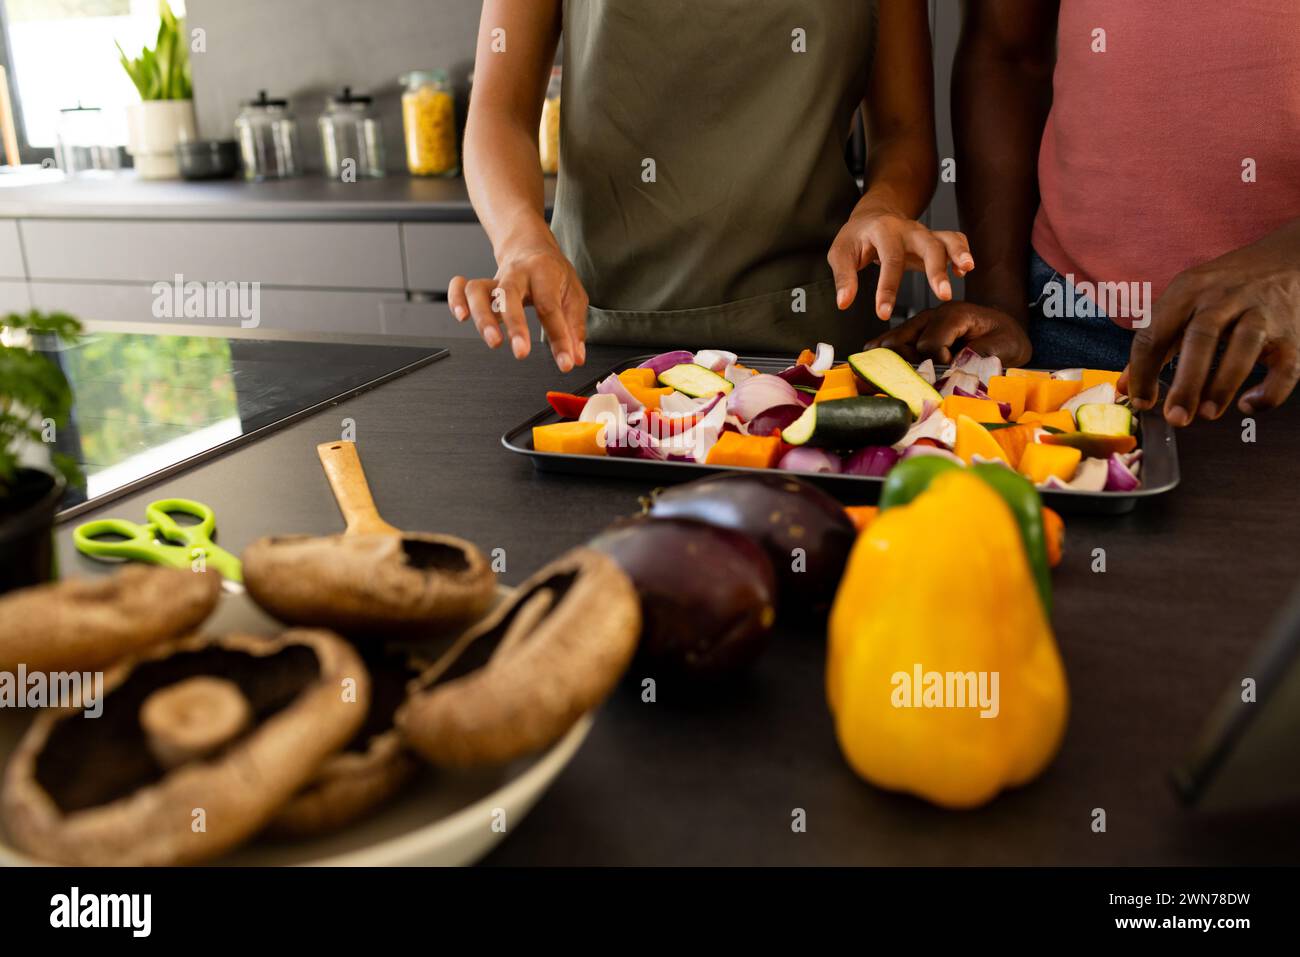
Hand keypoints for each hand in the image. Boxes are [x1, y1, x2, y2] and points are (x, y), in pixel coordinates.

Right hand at [449, 239, 587, 371]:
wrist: (530, 246)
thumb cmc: (552, 272)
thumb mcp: (573, 294)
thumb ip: (573, 326)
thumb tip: (575, 357)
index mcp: (544, 272)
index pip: (550, 307)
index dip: (559, 338)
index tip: (566, 363)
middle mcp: (516, 274)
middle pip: (509, 294)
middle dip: (514, 325)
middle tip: (521, 352)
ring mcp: (496, 279)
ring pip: (479, 291)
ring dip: (482, 317)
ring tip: (493, 341)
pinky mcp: (481, 287)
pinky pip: (460, 288)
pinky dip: (456, 301)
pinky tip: (461, 317)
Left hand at [827, 209, 973, 320]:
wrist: (873, 215)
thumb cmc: (856, 236)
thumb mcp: (840, 253)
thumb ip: (844, 277)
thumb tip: (844, 302)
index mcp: (883, 231)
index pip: (890, 260)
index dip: (887, 288)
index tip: (884, 313)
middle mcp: (908, 230)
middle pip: (928, 245)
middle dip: (937, 270)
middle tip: (942, 295)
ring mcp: (923, 234)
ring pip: (947, 239)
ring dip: (959, 254)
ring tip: (966, 270)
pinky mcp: (933, 239)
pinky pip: (954, 240)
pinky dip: (962, 252)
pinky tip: (962, 271)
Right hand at [865, 301, 1032, 366]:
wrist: (1004, 329)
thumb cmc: (1005, 337)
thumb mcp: (1005, 345)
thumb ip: (981, 354)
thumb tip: (956, 367)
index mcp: (954, 314)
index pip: (929, 343)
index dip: (937, 361)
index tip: (951, 368)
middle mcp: (931, 316)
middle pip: (900, 340)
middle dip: (905, 364)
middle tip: (918, 378)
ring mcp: (919, 324)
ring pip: (890, 342)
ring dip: (889, 362)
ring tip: (893, 377)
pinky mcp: (914, 334)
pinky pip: (890, 344)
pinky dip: (884, 358)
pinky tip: (880, 369)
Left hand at [1122, 229, 1299, 423]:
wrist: (1286, 257)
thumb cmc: (1225, 288)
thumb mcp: (1184, 301)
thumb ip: (1157, 342)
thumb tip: (1126, 388)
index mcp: (1188, 290)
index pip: (1156, 332)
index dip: (1143, 371)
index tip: (1141, 402)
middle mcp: (1223, 297)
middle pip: (1201, 338)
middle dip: (1186, 382)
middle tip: (1175, 417)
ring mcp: (1261, 312)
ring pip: (1244, 346)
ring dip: (1224, 384)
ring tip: (1208, 413)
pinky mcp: (1292, 331)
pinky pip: (1286, 365)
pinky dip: (1270, 389)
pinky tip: (1249, 405)